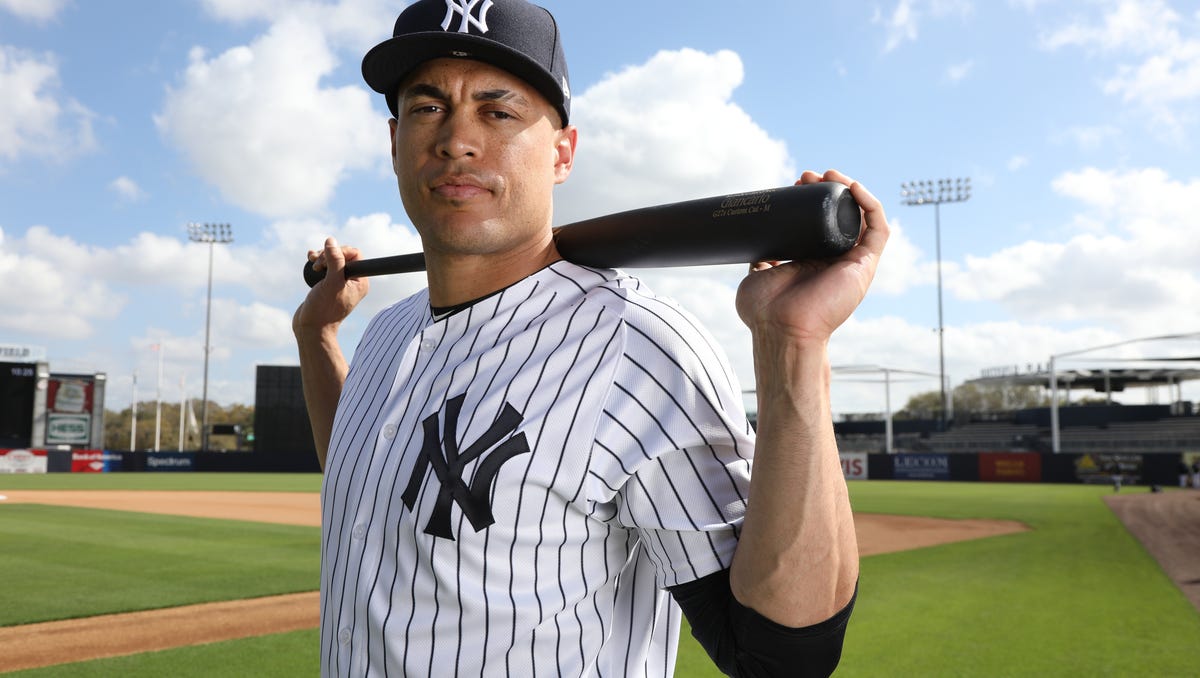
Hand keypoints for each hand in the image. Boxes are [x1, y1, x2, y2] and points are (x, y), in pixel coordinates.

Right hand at [292, 237, 369, 337]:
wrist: (310, 329)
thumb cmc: (323, 309)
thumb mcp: (331, 283)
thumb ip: (334, 261)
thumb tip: (331, 241)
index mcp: (360, 282)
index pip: (355, 254)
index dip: (341, 251)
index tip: (328, 261)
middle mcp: (352, 282)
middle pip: (343, 254)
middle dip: (328, 255)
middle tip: (318, 265)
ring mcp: (339, 283)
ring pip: (332, 259)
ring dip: (321, 257)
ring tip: (312, 263)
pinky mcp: (327, 284)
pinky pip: (324, 266)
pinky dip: (317, 261)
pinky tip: (310, 259)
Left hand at [735, 169, 888, 345]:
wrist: (779, 329)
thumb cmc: (765, 312)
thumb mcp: (757, 275)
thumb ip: (760, 260)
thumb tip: (755, 245)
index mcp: (813, 261)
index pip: (819, 222)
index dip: (810, 200)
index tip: (793, 185)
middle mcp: (835, 261)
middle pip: (841, 216)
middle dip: (827, 189)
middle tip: (806, 176)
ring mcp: (852, 263)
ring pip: (861, 217)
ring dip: (849, 190)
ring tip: (828, 175)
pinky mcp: (865, 266)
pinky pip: (879, 230)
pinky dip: (871, 205)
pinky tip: (853, 187)